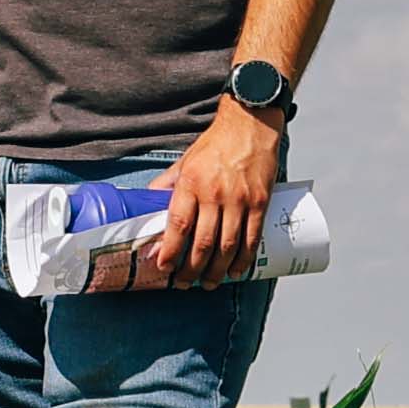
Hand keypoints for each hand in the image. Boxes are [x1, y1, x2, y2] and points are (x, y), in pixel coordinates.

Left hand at [131, 98, 282, 290]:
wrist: (250, 125)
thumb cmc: (216, 144)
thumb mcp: (184, 161)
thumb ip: (167, 184)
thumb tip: (148, 202)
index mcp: (191, 184)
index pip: (178, 225)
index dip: (170, 250)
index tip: (163, 267)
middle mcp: (214, 194)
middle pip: (202, 242)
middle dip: (191, 269)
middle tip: (184, 283)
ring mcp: (239, 200)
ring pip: (227, 246)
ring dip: (217, 270)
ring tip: (208, 283)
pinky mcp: (259, 202)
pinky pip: (252, 238)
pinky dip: (243, 259)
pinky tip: (236, 271)